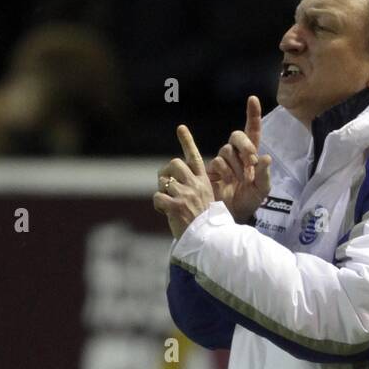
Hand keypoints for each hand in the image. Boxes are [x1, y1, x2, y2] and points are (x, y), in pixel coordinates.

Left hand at [154, 124, 215, 239]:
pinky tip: (165, 212)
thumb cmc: (208, 224)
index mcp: (203, 182)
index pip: (194, 157)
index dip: (187, 141)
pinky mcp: (176, 206)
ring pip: (164, 181)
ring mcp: (185, 195)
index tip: (181, 128)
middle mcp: (195, 185)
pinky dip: (158, 205)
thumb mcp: (207, 201)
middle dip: (166, 172)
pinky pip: (158, 197)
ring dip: (161, 190)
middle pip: (174, 164)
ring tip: (168, 204)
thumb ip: (193, 189)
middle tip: (166, 185)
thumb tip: (173, 182)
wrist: (211, 240)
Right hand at [206, 95, 271, 222]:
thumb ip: (264, 175)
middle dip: (245, 146)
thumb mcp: (262, 190)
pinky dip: (224, 173)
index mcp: (251, 155)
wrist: (233, 214)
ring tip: (240, 181)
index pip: (252, 131)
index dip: (252, 114)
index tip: (252, 99)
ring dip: (236, 166)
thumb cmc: (249, 201)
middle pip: (236, 136)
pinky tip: (227, 183)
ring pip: (226, 151)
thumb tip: (266, 158)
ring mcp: (223, 161)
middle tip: (251, 160)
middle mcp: (237, 154)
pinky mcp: (211, 169)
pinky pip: (217, 163)